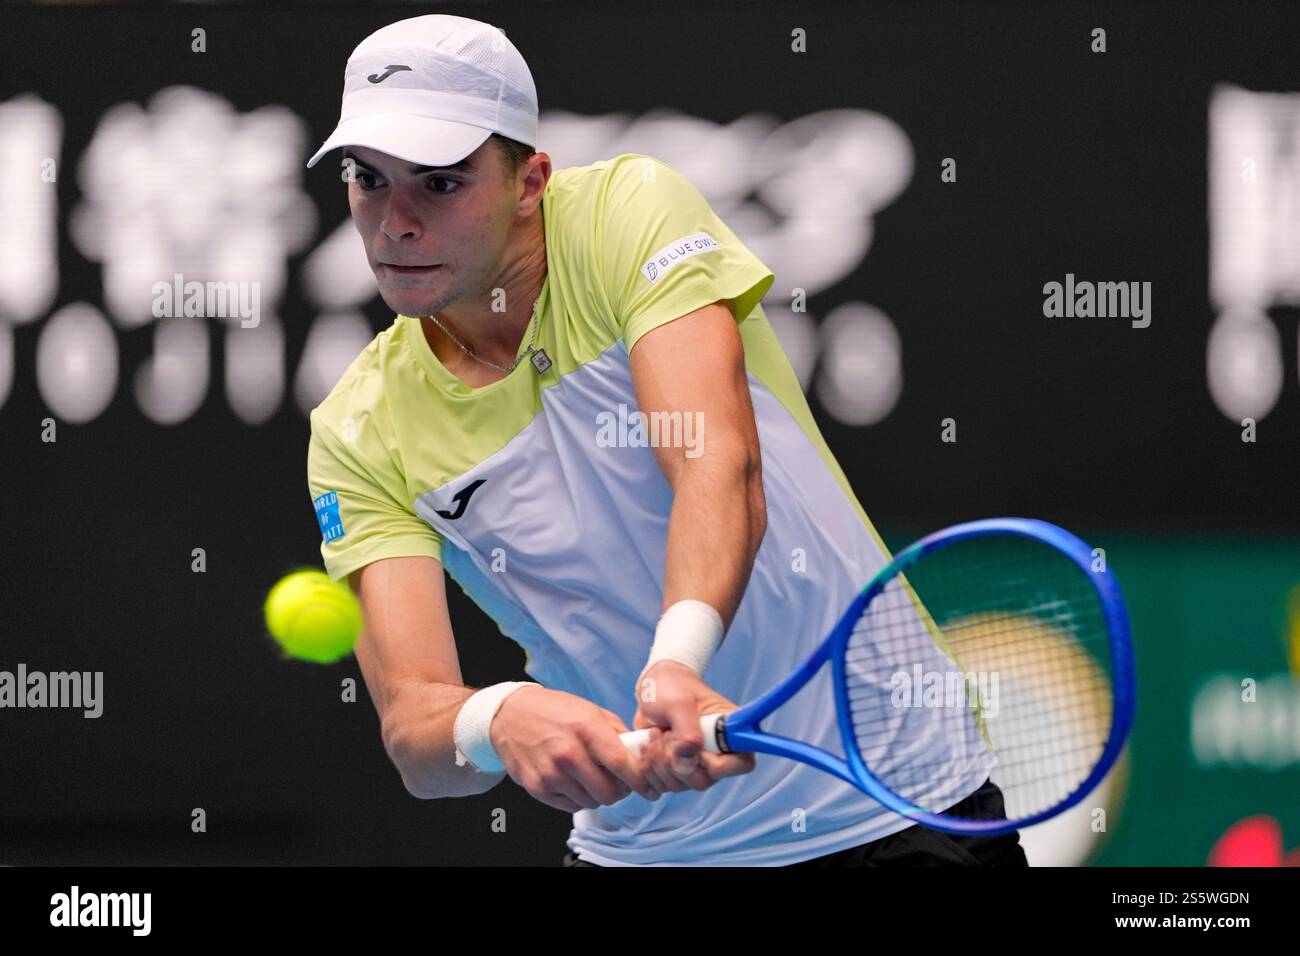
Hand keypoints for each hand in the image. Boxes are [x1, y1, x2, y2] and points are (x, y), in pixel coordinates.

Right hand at [488, 685, 663, 812]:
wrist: (510, 715)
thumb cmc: (555, 711)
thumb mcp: (589, 710)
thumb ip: (616, 732)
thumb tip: (639, 753)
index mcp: (586, 729)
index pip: (621, 764)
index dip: (640, 780)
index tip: (649, 788)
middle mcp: (568, 754)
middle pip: (609, 792)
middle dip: (620, 791)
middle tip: (618, 782)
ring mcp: (551, 773)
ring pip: (591, 802)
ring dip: (598, 795)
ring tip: (592, 778)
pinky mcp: (537, 788)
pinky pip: (570, 806)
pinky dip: (578, 798)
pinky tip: (573, 781)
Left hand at [632, 660, 755, 792]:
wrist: (652, 690)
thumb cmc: (672, 689)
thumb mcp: (679, 704)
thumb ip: (687, 732)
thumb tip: (686, 764)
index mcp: (730, 733)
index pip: (742, 763)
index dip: (717, 765)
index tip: (696, 747)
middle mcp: (716, 754)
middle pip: (703, 781)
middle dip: (675, 761)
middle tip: (664, 735)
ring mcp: (695, 766)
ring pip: (679, 785)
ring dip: (657, 762)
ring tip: (654, 735)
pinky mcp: (674, 772)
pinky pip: (661, 787)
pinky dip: (647, 771)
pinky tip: (645, 748)